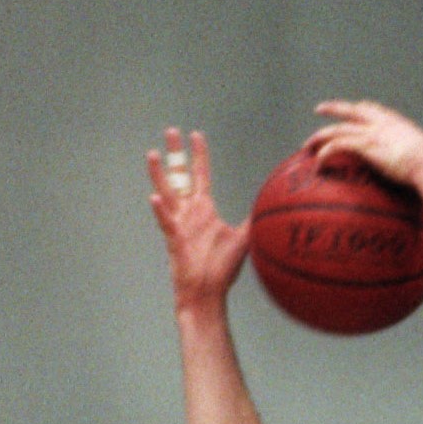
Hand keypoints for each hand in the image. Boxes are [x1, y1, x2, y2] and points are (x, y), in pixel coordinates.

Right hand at [146, 128, 249, 308]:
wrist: (207, 293)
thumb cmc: (222, 269)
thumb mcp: (243, 239)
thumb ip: (252, 220)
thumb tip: (269, 206)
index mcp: (203, 210)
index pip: (200, 175)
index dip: (198, 155)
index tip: (196, 135)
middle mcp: (188, 213)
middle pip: (179, 176)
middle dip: (175, 153)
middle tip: (171, 130)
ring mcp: (179, 225)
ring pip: (167, 193)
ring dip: (160, 175)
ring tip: (154, 154)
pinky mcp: (174, 240)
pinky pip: (166, 222)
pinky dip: (160, 211)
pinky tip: (155, 198)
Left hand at [306, 100, 422, 188]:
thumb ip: (420, 153)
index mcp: (395, 122)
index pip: (372, 109)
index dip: (359, 109)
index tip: (351, 110)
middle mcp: (381, 123)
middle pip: (351, 111)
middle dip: (334, 108)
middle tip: (320, 109)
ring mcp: (372, 133)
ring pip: (338, 129)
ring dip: (321, 136)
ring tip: (308, 145)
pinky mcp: (365, 145)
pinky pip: (338, 145)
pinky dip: (326, 151)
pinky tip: (319, 160)